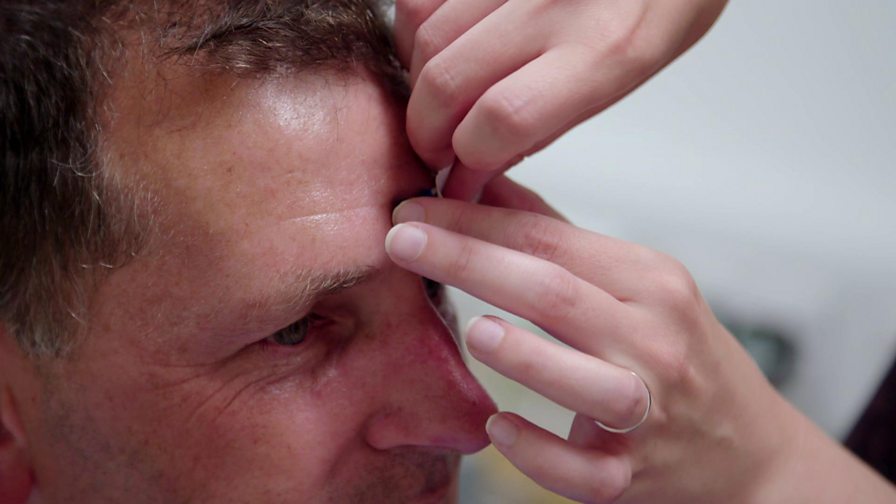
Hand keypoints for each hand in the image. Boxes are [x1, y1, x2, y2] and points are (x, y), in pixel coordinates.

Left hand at [384, 176, 796, 502]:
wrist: (748, 450)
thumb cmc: (678, 354)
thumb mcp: (636, 284)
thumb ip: (557, 241)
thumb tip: (482, 184)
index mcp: (649, 282)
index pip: (550, 242)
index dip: (476, 221)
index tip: (414, 209)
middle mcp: (654, 341)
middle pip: (556, 294)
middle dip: (472, 262)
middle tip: (400, 241)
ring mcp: (649, 413)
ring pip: (587, 384)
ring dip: (528, 357)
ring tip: (473, 330)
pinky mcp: (631, 476)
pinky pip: (582, 470)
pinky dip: (538, 450)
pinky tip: (497, 427)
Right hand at [393, 0, 727, 199]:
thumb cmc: (662, 1)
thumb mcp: (626, 76)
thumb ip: (547, 123)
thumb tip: (476, 168)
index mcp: (607, 49)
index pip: (502, 120)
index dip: (467, 158)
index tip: (460, 176)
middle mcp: (558, 2)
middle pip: (446, 80)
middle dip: (425, 131)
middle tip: (435, 148)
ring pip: (422, 30)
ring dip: (415, 78)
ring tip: (439, 96)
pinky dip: (414, 28)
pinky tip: (439, 47)